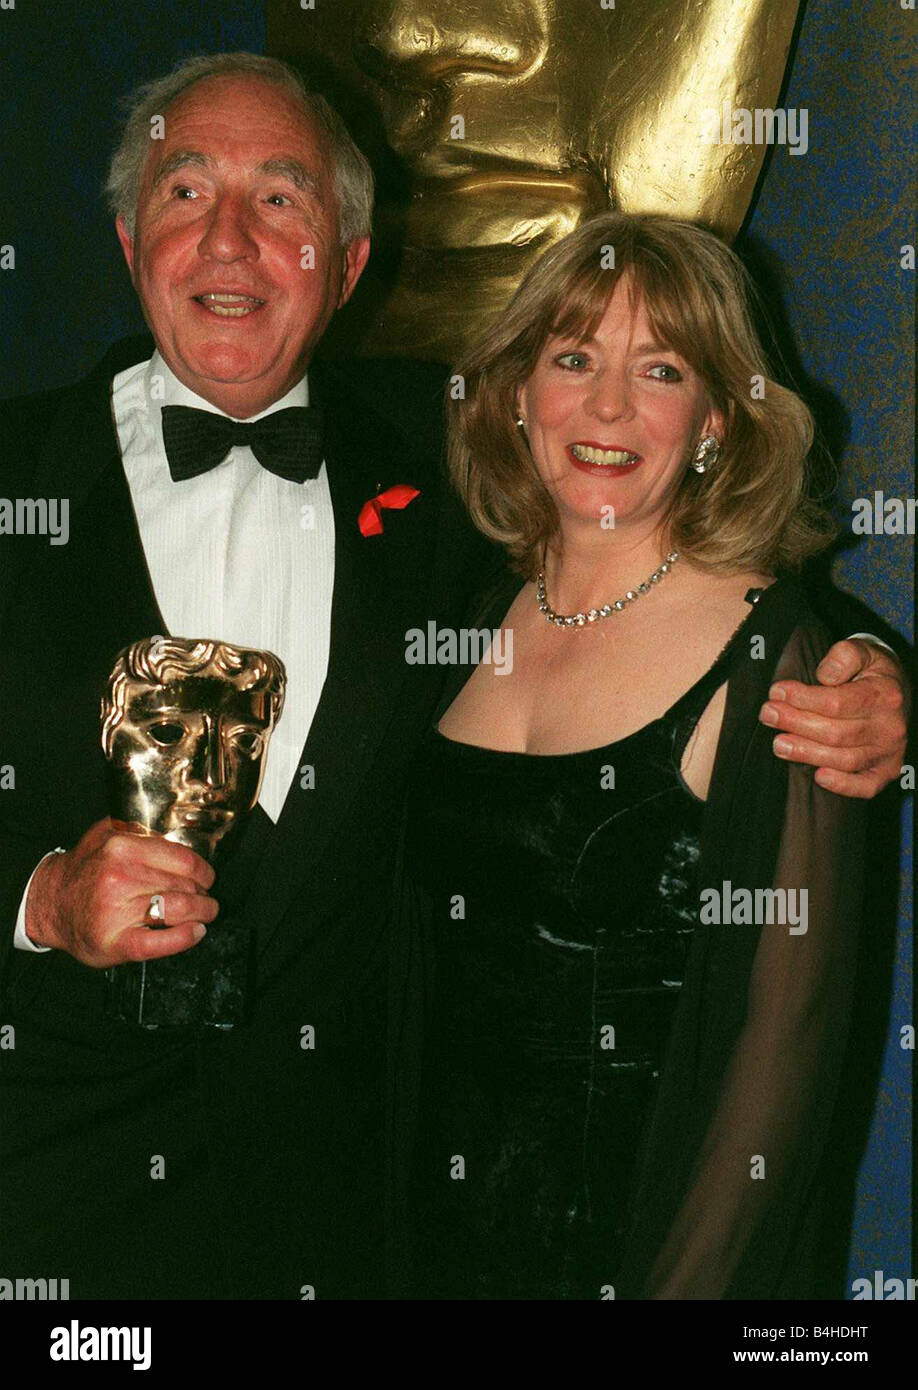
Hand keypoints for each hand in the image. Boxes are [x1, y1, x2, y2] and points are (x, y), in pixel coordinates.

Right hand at [25, 818, 218, 967]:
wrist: (52, 904)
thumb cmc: (86, 871)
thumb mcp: (106, 835)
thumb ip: (139, 829)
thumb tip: (177, 828)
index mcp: (121, 848)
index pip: (184, 860)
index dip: (203, 871)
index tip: (207, 877)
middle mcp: (119, 878)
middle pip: (184, 885)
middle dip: (203, 894)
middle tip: (207, 898)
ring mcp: (117, 912)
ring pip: (179, 910)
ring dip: (202, 912)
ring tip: (206, 913)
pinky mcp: (116, 943)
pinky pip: (161, 942)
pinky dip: (185, 938)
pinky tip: (196, 932)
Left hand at [759, 638, 909, 797]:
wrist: (896, 691)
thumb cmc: (870, 672)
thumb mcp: (861, 651)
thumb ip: (844, 656)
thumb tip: (825, 676)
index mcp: (884, 695)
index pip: (837, 702)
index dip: (803, 699)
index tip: (776, 693)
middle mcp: (890, 727)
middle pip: (836, 732)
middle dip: (796, 723)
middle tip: (768, 715)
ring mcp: (889, 752)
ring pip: (844, 759)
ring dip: (807, 753)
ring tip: (779, 743)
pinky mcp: (886, 771)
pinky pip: (866, 786)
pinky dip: (842, 785)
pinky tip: (818, 776)